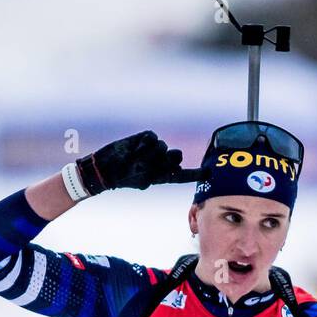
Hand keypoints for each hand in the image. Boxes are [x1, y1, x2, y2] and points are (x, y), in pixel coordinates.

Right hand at [75, 131, 206, 194]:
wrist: (107, 167)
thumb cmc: (125, 177)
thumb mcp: (143, 179)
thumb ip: (159, 169)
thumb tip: (170, 158)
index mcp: (163, 175)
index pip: (182, 174)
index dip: (196, 173)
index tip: (209, 172)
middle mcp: (161, 161)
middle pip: (176, 156)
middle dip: (167, 159)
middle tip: (149, 164)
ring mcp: (155, 149)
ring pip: (163, 147)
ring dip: (149, 153)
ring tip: (136, 158)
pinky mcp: (146, 138)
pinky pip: (152, 137)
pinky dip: (144, 143)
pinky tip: (135, 148)